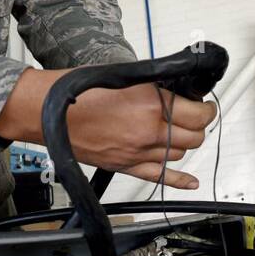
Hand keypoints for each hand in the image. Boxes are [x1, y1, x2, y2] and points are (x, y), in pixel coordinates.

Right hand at [0, 68, 216, 188]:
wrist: (48, 111)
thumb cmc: (76, 89)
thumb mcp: (123, 74)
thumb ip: (152, 85)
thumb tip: (173, 88)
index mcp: (150, 103)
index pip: (198, 113)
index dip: (206, 108)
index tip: (204, 104)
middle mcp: (148, 130)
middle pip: (194, 136)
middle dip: (198, 125)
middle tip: (194, 115)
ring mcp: (137, 152)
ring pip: (179, 155)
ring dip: (183, 143)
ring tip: (178, 132)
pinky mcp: (125, 165)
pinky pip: (159, 177)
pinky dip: (179, 180)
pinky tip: (190, 181)